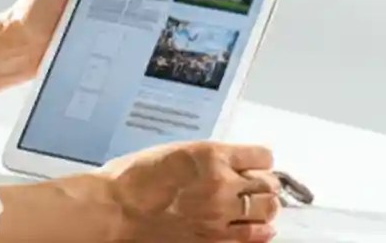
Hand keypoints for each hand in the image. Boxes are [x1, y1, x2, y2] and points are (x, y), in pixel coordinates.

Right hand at [99, 141, 281, 241]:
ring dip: (265, 206)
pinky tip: (260, 228)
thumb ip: (207, 157)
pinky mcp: (213, 239)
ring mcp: (219, 215)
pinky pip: (252, 237)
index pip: (261, 156)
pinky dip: (261, 231)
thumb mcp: (175, 151)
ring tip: (259, 205)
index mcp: (211, 156)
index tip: (256, 163)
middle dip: (266, 183)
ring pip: (266, 210)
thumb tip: (228, 163)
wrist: (116, 210)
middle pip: (269, 184)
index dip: (259, 160)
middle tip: (258, 184)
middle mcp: (222, 184)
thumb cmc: (134, 179)